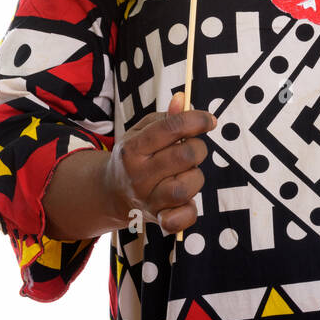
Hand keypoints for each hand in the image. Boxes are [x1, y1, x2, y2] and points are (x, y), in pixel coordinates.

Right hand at [103, 91, 213, 235]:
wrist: (110, 193)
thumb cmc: (135, 157)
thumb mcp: (141, 132)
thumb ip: (165, 118)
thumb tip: (183, 99)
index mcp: (133, 149)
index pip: (171, 128)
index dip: (197, 120)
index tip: (209, 120)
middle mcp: (138, 175)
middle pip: (185, 155)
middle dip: (197, 148)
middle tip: (191, 149)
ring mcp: (148, 199)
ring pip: (186, 187)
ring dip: (196, 176)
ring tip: (185, 173)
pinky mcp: (157, 219)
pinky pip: (181, 220)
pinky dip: (189, 211)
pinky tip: (185, 200)